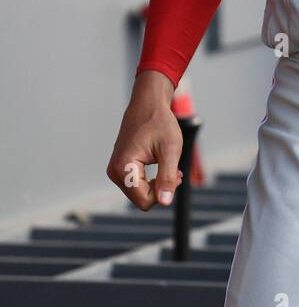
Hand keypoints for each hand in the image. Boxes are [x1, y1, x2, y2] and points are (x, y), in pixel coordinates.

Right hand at [106, 71, 183, 211]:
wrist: (148, 104)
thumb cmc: (160, 123)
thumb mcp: (170, 149)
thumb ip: (167, 177)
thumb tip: (165, 202)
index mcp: (124, 168)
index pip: (145, 201)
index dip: (164, 192)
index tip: (175, 173)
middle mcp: (114, 171)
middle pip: (141, 199)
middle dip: (160, 188)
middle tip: (174, 169)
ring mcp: (115, 170)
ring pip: (139, 194)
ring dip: (156, 183)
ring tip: (167, 164)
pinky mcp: (119, 168)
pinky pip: (136, 185)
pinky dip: (150, 179)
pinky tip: (159, 164)